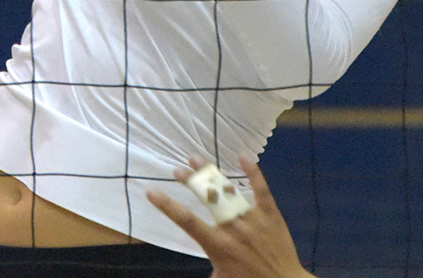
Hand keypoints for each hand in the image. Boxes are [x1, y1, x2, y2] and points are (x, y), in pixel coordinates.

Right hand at [147, 155, 314, 277]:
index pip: (186, 221)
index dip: (167, 205)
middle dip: (191, 181)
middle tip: (178, 170)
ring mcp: (251, 217)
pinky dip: (253, 171)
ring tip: (197, 158)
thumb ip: (209, 266)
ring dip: (211, 172)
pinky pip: (261, 189)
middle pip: (206, 198)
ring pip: (228, 190)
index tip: (152, 192)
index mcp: (217, 244)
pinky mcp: (270, 213)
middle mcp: (231, 227)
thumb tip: (203, 262)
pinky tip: (243, 155)